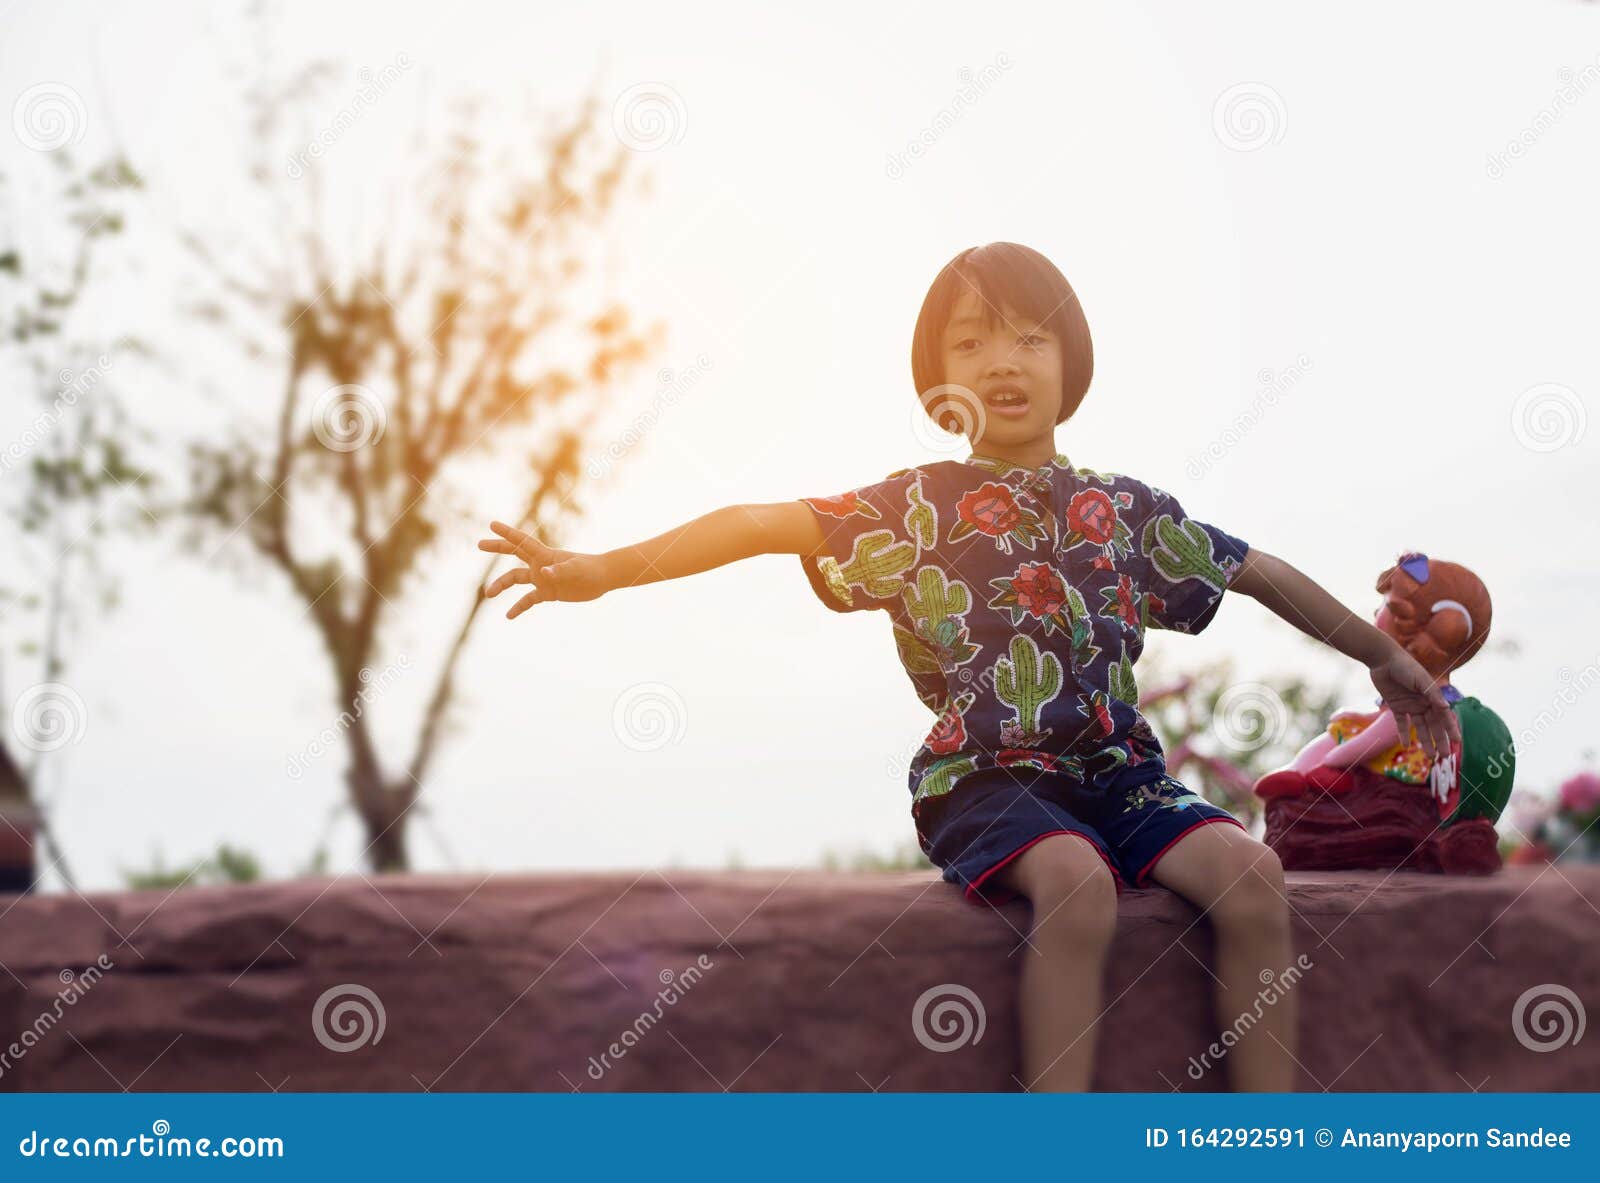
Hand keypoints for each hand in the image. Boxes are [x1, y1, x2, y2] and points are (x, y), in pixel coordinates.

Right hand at [477, 520, 611, 617]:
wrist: (603, 579)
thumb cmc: (591, 569)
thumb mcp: (575, 570)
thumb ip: (559, 571)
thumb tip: (543, 574)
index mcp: (545, 555)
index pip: (522, 542)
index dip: (507, 533)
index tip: (492, 525)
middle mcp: (540, 564)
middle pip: (513, 553)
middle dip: (497, 548)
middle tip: (479, 544)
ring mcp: (542, 578)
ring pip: (516, 579)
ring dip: (502, 585)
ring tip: (488, 594)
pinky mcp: (548, 592)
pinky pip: (528, 600)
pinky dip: (519, 607)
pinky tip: (508, 616)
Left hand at [1368, 645, 1461, 765]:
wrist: (1383, 659)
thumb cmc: (1405, 666)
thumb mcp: (1421, 679)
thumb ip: (1432, 694)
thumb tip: (1446, 708)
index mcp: (1432, 696)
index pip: (1444, 716)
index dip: (1451, 729)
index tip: (1457, 742)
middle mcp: (1423, 703)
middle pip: (1433, 725)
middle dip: (1440, 740)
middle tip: (1444, 756)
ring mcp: (1410, 705)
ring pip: (1419, 727)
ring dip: (1424, 740)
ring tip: (1429, 756)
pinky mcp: (1396, 706)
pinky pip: (1401, 723)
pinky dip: (1403, 733)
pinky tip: (1406, 745)